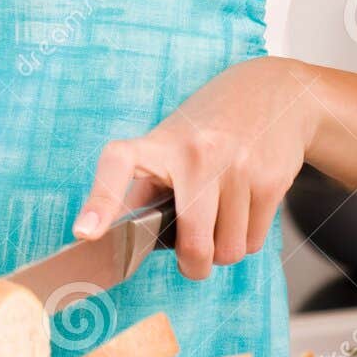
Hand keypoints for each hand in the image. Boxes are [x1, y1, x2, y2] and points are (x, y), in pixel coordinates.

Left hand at [72, 57, 316, 278]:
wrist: (271, 92)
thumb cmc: (208, 126)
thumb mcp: (168, 143)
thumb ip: (144, 189)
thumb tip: (115, 237)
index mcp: (157, 144)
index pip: (117, 166)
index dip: (99, 202)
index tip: (85, 233)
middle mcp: (196, 153)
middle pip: (194, 245)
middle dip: (193, 265)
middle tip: (191, 257)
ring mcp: (237, 166)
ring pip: (228, 251)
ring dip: (223, 250)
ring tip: (220, 220)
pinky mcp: (271, 179)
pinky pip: (253, 242)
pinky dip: (245, 239)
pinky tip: (242, 210)